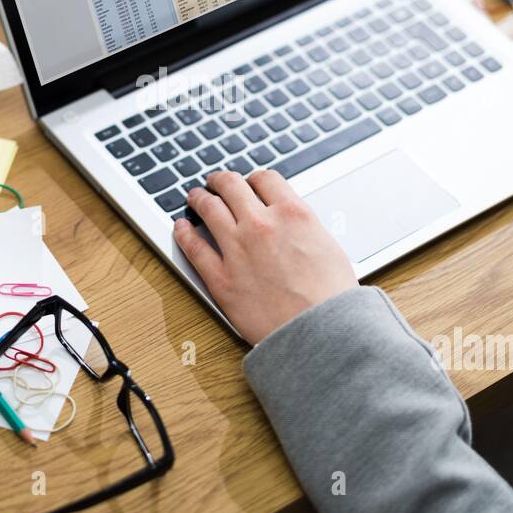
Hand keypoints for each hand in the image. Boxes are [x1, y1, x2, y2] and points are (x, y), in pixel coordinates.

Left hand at [172, 170, 357, 344]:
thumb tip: (291, 224)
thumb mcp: (329, 247)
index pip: (265, 179)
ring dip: (200, 198)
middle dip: (221, 181)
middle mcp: (262, 224)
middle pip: (232, 186)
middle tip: (216, 182)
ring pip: (208, 208)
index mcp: (293, 214)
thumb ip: (304, 228)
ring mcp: (237, 249)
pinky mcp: (221, 278)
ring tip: (195, 197)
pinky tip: (181, 227)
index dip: (254, 178)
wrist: (321, 333)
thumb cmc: (331, 297)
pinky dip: (183, 233)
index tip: (250, 183)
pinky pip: (193, 247)